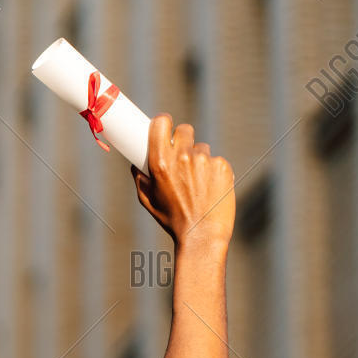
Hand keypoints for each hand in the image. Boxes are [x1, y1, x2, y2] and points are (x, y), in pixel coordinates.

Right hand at [132, 115, 233, 250]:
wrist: (202, 235)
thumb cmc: (172, 220)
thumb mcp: (148, 201)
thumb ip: (140, 179)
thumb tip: (136, 164)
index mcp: (161, 163)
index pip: (162, 123)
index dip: (163, 123)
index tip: (164, 126)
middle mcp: (183, 157)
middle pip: (185, 130)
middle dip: (182, 139)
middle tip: (181, 154)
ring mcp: (205, 161)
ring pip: (201, 148)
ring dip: (198, 159)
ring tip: (196, 182)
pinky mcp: (222, 167)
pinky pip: (216, 161)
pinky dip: (213, 171)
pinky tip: (210, 188)